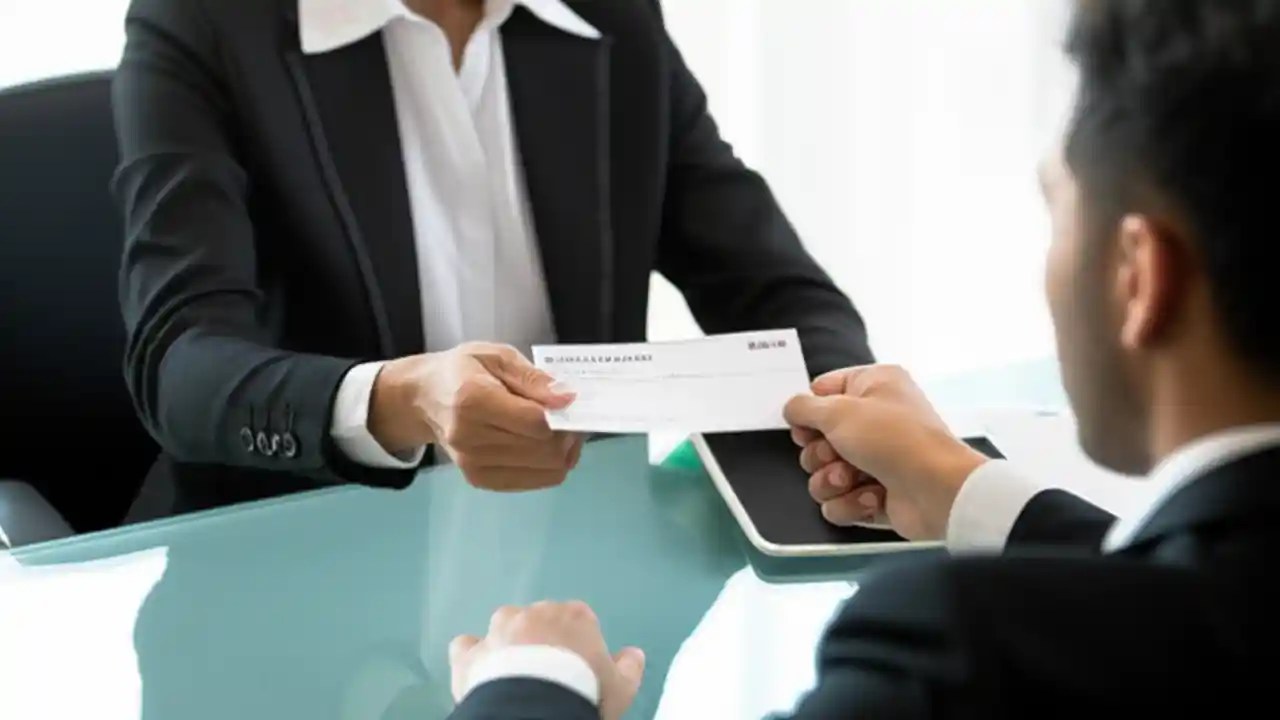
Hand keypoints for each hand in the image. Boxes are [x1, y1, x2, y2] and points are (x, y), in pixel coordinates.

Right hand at [368, 342, 584, 490]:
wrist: (425, 398)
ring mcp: (473, 464)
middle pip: (544, 450)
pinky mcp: (479, 480)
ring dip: (563, 451)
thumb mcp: (497, 356)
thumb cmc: (463, 371)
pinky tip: (544, 445)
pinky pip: (536, 481)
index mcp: (472, 400)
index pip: (535, 423)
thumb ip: (533, 378)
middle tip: (569, 417)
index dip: (562, 415)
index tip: (568, 401)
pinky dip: (550, 465)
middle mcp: (470, 438)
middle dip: (568, 435)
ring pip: (546, 470)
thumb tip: (567, 399)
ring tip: (558, 429)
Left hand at [450, 602, 645, 719]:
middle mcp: (535, 613)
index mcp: (575, 615)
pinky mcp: (471, 653)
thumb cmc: (584, 693)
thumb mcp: (621, 687)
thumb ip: (629, 667)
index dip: (578, 645)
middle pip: (540, 620)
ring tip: (514, 674)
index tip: (579, 668)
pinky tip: (478, 672)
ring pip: (504, 627)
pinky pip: (467, 646)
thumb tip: (634, 654)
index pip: (579, 620)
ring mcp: (499, 630)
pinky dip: (472, 655)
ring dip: (508, 642)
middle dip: (542, 640)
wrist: (536, 711)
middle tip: (548, 673)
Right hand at [783, 365, 988, 539]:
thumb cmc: (895, 439)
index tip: (808, 426)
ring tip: (852, 479)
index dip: (809, 412)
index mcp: (872, 386)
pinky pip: (838, 502)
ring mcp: (874, 461)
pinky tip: (872, 497)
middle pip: (816, 439)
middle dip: (820, 454)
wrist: (937, 491)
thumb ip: (803, 407)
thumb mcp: (839, 411)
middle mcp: (874, 420)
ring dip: (831, 480)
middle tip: (837, 454)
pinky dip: (850, 503)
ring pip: (822, 474)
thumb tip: (791, 409)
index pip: (822, 392)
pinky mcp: (874, 496)